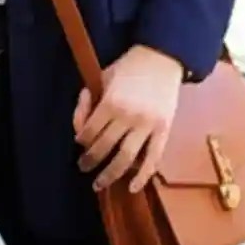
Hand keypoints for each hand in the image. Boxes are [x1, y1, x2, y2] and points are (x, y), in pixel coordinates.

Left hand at [73, 45, 182, 192]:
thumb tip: (81, 127)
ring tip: (99, 184)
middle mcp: (128, 116)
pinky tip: (133, 188)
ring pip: (125, 158)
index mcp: (111, 102)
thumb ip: (90, 102)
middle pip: (103, 148)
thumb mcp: (103, 77)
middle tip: (83, 168)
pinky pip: (153, 158)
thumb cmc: (129, 66)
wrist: (162, 56)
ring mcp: (148, 125)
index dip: (81, 141)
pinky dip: (143, 175)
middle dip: (90, 161)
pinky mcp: (164, 129)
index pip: (89, 132)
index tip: (80, 145)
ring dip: (110, 174)